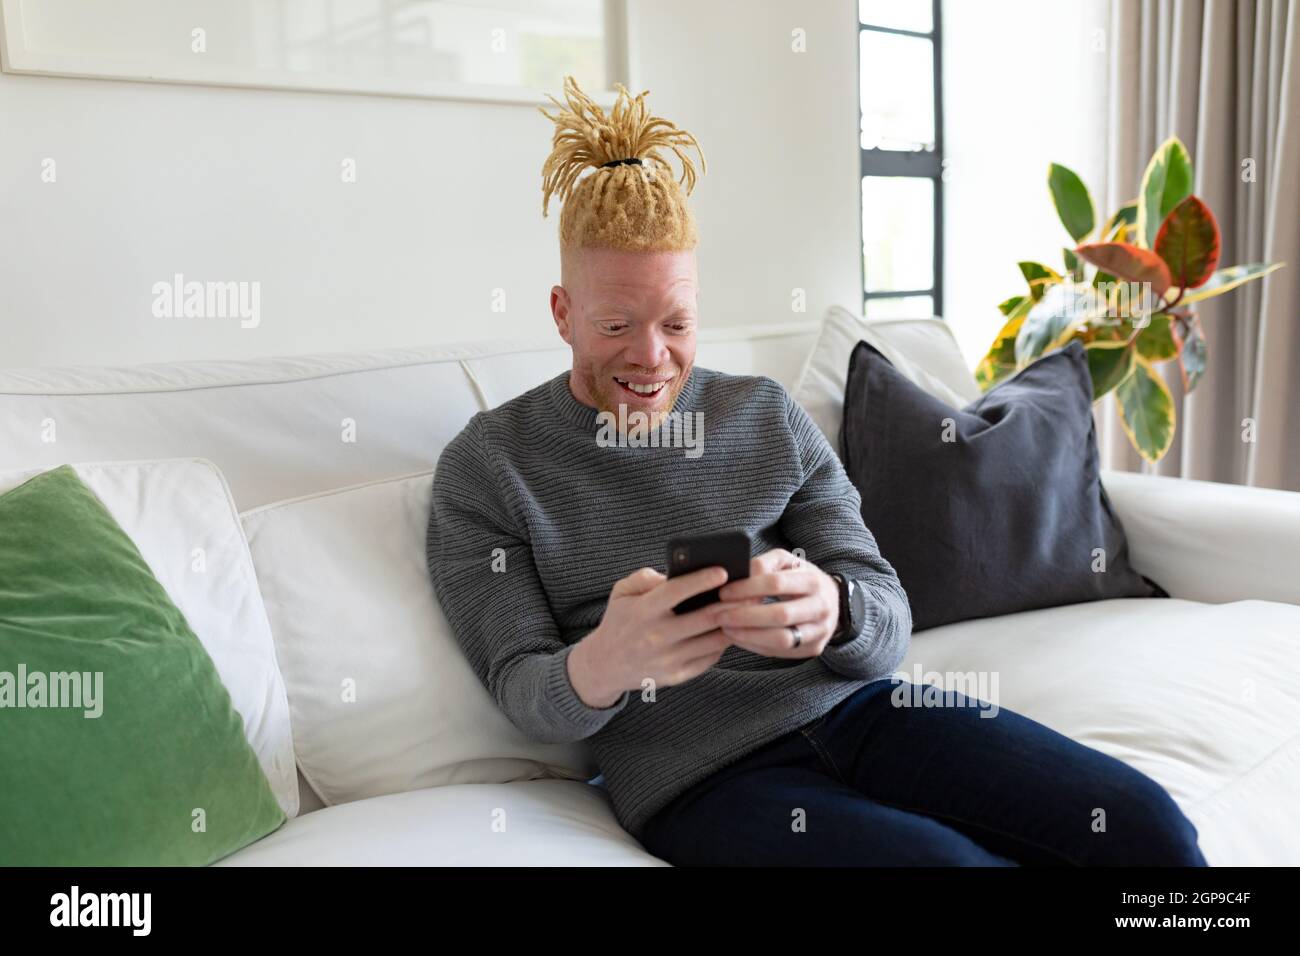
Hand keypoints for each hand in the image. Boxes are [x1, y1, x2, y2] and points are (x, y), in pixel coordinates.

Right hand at [570, 566, 733, 706]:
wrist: (605, 665)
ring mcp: (668, 659)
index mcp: (643, 611)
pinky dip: (722, 643)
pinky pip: (709, 658)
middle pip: (704, 618)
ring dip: (734, 624)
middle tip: (749, 591)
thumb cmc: (620, 620)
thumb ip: (644, 577)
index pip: (676, 592)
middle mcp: (656, 637)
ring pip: (713, 640)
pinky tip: (730, 630)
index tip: (723, 570)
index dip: (702, 580)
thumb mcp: (621, 592)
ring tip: (748, 610)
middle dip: (731, 603)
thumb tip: (672, 574)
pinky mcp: (677, 676)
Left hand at [713, 549, 839, 658]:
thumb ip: (764, 564)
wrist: (831, 601)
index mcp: (814, 581)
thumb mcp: (786, 562)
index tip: (724, 592)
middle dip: (745, 616)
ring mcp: (820, 631)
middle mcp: (822, 607)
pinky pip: (780, 652)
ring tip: (726, 629)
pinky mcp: (813, 649)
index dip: (747, 588)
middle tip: (719, 616)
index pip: (776, 584)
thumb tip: (738, 572)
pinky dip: (755, 645)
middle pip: (781, 615)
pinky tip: (738, 637)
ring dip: (749, 635)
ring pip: (782, 639)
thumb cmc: (799, 578)